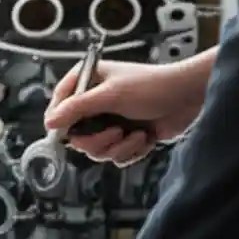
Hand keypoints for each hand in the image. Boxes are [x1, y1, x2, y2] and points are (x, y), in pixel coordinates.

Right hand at [45, 59, 204, 166]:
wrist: (189, 97)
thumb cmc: (153, 86)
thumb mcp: (111, 95)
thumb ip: (77, 108)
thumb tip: (49, 122)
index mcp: (86, 83)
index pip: (58, 106)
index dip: (61, 123)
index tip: (71, 133)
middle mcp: (94, 102)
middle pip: (76, 136)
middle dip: (99, 140)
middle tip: (116, 131)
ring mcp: (109, 120)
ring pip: (96, 150)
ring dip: (118, 147)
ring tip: (136, 133)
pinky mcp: (124, 136)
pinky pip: (115, 155)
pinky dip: (131, 151)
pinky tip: (144, 137)